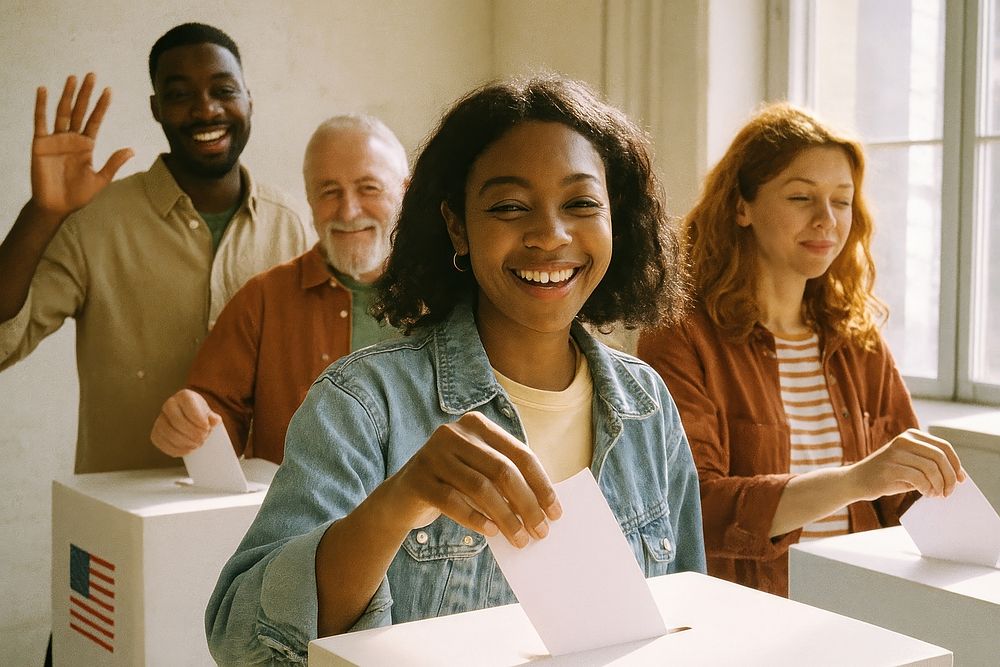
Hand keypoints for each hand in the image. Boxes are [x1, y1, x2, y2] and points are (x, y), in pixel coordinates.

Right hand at [30, 73, 132, 219]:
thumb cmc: (78, 195)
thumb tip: (131, 150)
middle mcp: (71, 138)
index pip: (95, 120)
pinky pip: (40, 121)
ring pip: (62, 112)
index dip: (101, 105)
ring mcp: (55, 139)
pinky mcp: (40, 143)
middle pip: (80, 111)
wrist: (56, 206)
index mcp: (86, 146)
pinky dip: (41, 106)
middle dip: (86, 93)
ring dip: (67, 95)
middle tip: (92, 74)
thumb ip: (113, 163)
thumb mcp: (100, 179)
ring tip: (73, 78)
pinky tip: (43, 90)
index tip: (109, 90)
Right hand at [150, 389, 221, 456]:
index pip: (187, 403)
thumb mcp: (209, 414)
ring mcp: (160, 419)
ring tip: (197, 444)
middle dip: (192, 432)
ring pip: (169, 433)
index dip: (197, 417)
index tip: (207, 427)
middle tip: (203, 438)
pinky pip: (162, 443)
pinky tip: (188, 450)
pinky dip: (176, 449)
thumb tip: (215, 421)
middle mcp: (169, 405)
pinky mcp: (156, 434)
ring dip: (185, 442)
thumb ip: (213, 418)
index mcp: (184, 396)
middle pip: (177, 420)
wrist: (191, 423)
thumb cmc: (201, 417)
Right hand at [386, 411, 562, 547]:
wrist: (401, 498)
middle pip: (502, 470)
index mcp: (477, 425)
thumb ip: (507, 480)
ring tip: (519, 539)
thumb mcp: (481, 474)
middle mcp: (453, 433)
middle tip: (540, 531)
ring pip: (480, 487)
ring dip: (505, 517)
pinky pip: (452, 501)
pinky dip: (476, 519)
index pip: (519, 454)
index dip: (540, 484)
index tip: (555, 512)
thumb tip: (545, 508)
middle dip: (527, 504)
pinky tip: (490, 533)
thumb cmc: (453, 486)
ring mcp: (432, 454)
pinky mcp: (417, 478)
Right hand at [848, 428, 965, 500]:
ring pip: (931, 468)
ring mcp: (896, 453)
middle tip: (949, 492)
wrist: (855, 481)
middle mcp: (904, 440)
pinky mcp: (890, 467)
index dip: (956, 464)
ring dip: (939, 485)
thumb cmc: (886, 475)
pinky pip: (919, 478)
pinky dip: (927, 489)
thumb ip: (929, 464)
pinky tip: (926, 494)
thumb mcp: (909, 464)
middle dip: (950, 477)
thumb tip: (957, 475)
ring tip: (935, 494)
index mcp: (911, 435)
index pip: (944, 446)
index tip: (960, 479)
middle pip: (940, 457)